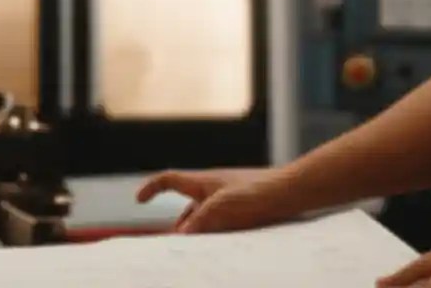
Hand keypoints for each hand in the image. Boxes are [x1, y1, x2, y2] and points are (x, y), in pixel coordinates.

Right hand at [135, 167, 295, 232]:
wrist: (290, 192)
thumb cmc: (256, 194)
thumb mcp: (219, 209)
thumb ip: (197, 222)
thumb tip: (180, 237)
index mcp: (203, 182)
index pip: (169, 179)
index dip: (152, 188)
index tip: (139, 200)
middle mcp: (214, 187)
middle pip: (186, 206)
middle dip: (179, 227)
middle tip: (178, 248)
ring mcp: (230, 196)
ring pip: (205, 215)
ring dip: (198, 232)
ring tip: (200, 250)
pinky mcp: (244, 207)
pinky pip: (221, 220)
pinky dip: (215, 232)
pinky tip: (222, 246)